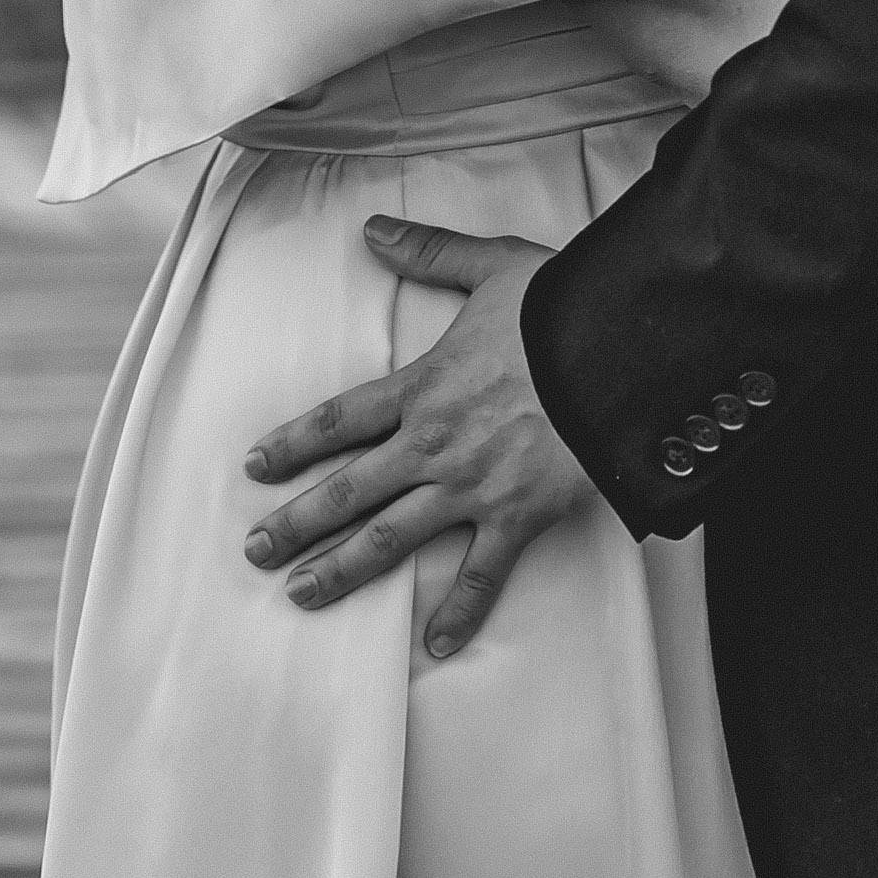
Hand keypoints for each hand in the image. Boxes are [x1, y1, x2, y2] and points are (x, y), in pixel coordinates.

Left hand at [241, 221, 592, 657]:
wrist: (623, 349)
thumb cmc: (562, 306)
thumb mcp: (492, 266)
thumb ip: (431, 252)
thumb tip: (375, 230)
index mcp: (423, 386)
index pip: (340, 420)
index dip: (292, 443)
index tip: (254, 466)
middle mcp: (434, 443)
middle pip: (348, 489)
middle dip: (296, 523)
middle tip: (255, 550)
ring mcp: (472, 486)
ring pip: (391, 537)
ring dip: (342, 569)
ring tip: (301, 595)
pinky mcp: (517, 517)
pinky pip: (481, 575)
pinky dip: (459, 612)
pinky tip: (435, 646)